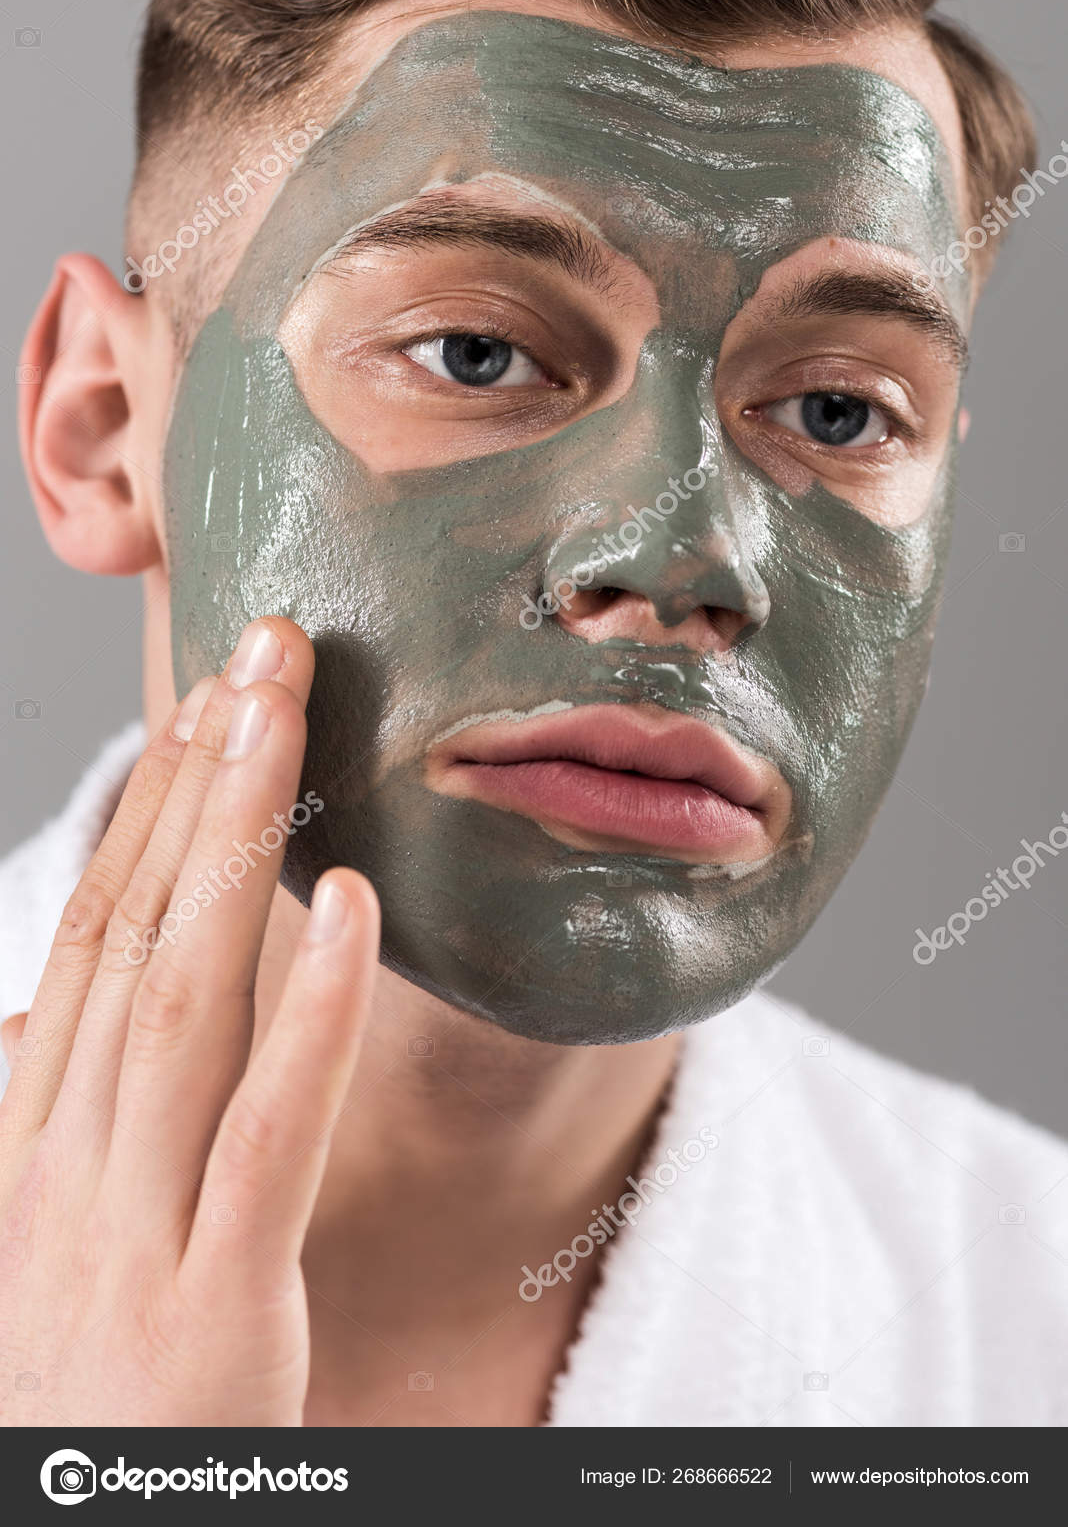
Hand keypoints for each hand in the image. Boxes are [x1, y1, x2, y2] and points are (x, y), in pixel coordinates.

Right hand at [0, 617, 378, 1425]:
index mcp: (26, 1138)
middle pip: (139, 932)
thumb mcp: (40, 1240)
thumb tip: (32, 1016)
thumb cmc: (81, 1393)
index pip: (94, 935)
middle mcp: (62, 1162)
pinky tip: (347, 907)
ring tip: (286, 721)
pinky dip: (308, 1009)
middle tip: (259, 654)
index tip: (204, 704)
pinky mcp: (215, 1299)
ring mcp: (129, 1228)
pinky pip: (267, 1130)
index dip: (149, 810)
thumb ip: (47, 1119)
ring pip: (188, 998)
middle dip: (199, 782)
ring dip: (238, 844)